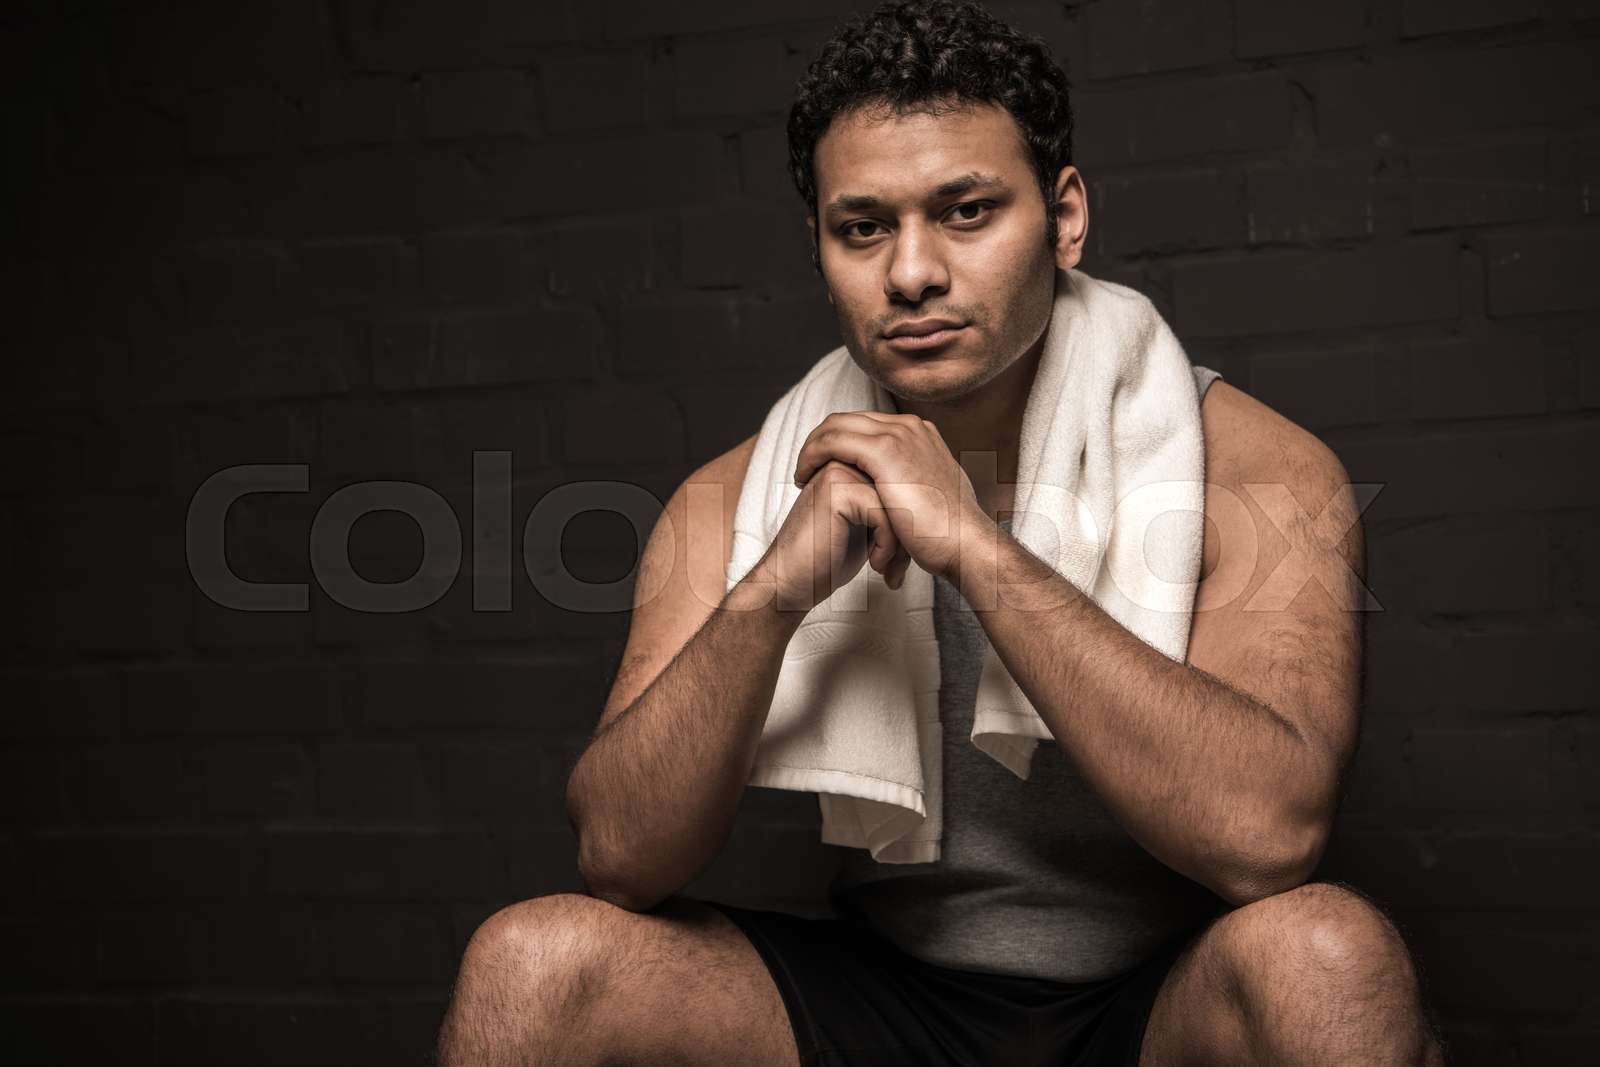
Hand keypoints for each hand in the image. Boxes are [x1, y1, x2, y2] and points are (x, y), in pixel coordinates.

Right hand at [753, 459, 913, 612]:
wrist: (792, 583)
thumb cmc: (828, 559)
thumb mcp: (867, 526)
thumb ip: (887, 504)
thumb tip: (927, 501)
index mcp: (851, 465)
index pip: (901, 486)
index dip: (907, 523)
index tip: (898, 557)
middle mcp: (845, 460)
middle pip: (902, 491)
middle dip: (908, 532)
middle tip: (898, 566)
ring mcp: (840, 470)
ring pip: (898, 503)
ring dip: (900, 542)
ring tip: (887, 567)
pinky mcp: (838, 488)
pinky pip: (886, 514)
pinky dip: (888, 546)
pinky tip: (875, 565)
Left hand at [792, 412, 984, 579]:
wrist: (964, 545)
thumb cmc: (948, 534)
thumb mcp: (932, 498)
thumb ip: (916, 485)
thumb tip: (908, 494)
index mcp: (920, 434)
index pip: (867, 424)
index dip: (839, 442)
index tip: (824, 467)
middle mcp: (910, 426)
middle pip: (848, 419)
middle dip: (821, 441)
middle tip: (805, 469)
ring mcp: (899, 434)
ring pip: (835, 425)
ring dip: (811, 448)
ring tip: (801, 475)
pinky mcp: (885, 451)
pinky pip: (832, 441)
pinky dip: (811, 456)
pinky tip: (803, 478)